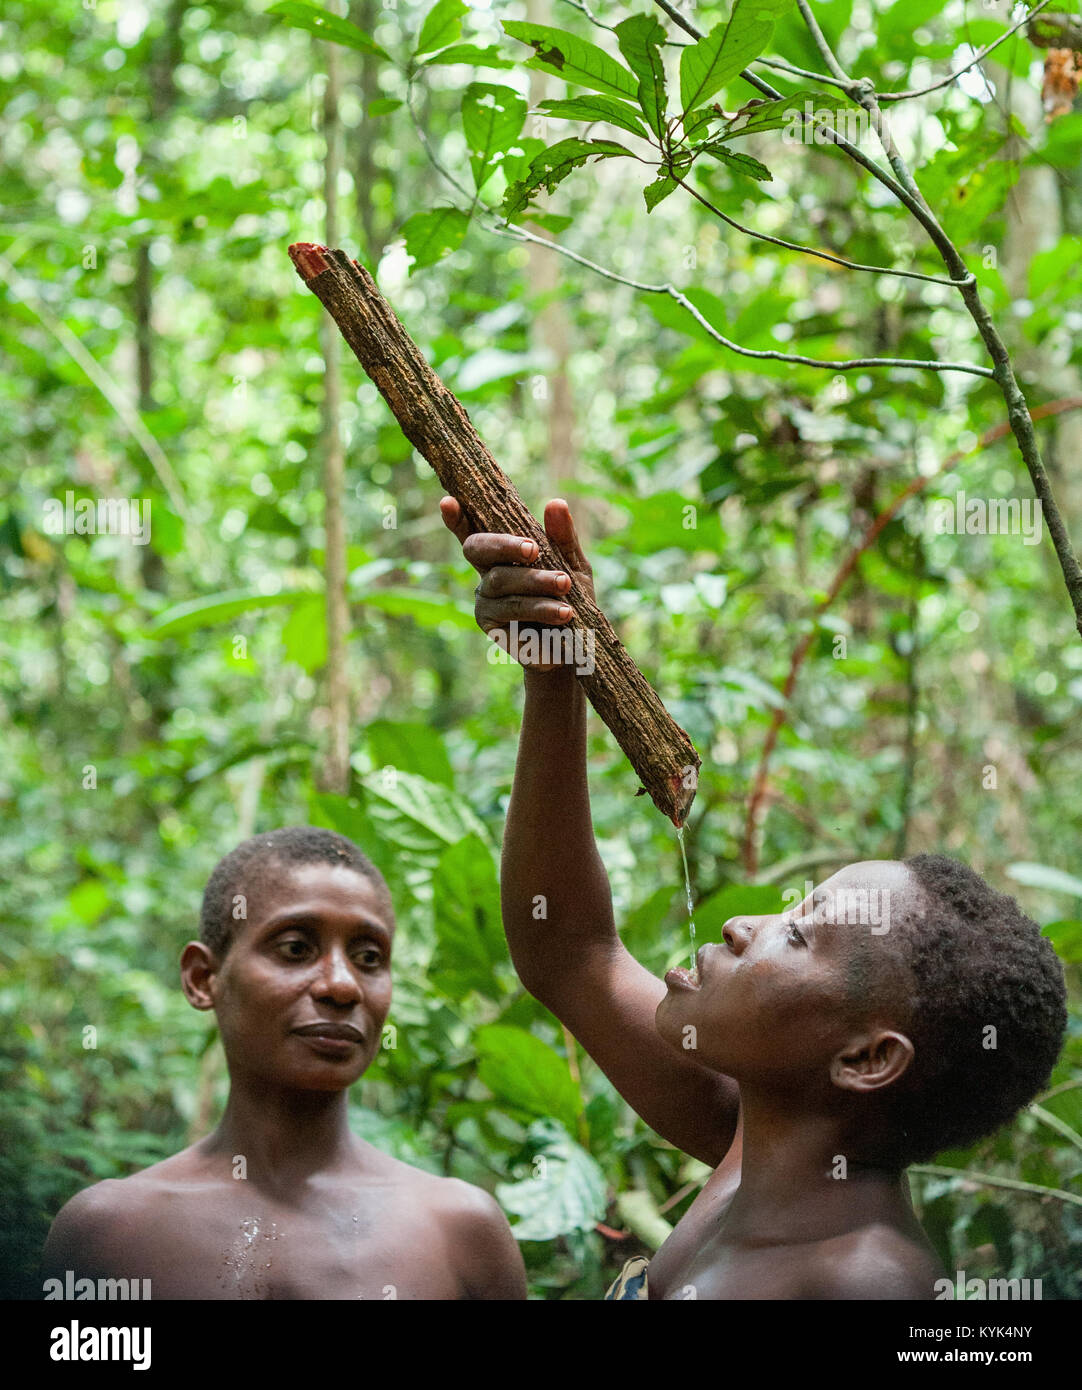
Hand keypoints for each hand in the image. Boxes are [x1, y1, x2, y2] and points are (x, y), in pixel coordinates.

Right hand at [439, 496, 594, 671]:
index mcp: (502, 555)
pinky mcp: (490, 625)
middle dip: (505, 545)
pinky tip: (563, 613)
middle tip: (534, 549)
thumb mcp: (573, 565)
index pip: (474, 532)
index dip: (457, 518)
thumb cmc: (572, 601)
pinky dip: (540, 608)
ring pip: (501, 580)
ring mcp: (484, 600)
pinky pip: (512, 609)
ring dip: (536, 581)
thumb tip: (555, 502)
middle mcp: (486, 574)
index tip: (447, 502)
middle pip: (478, 549)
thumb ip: (562, 537)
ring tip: (565, 586)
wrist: (576, 648)